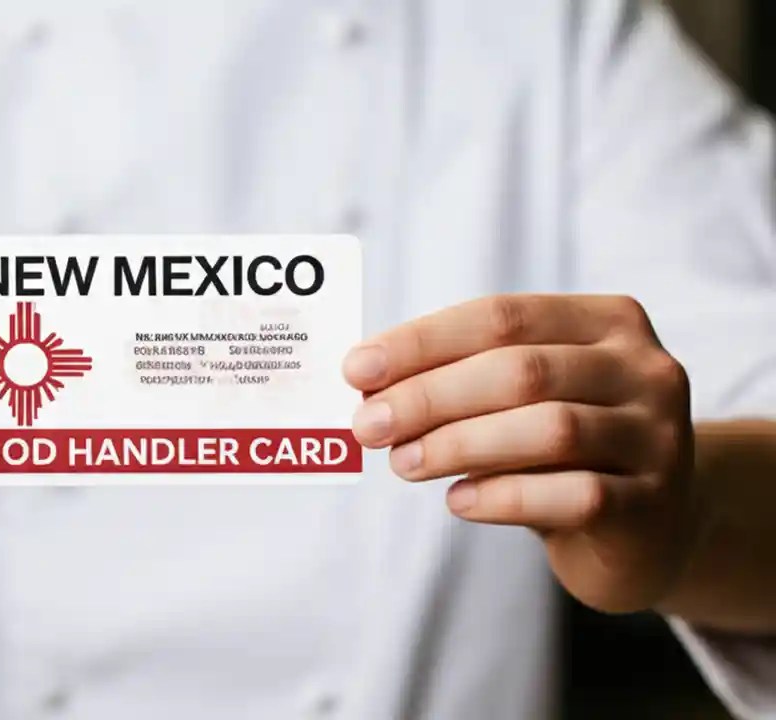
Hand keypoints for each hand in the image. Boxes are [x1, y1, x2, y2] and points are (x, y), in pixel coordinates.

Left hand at [344, 294, 696, 612]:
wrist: (648, 531)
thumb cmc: (563, 453)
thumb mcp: (524, 401)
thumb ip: (464, 380)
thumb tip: (368, 385)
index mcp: (608, 323)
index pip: (502, 316)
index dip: (423, 341)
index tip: (357, 370)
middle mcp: (644, 371)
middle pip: (522, 370)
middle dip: (430, 396)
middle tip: (368, 425)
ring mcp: (658, 438)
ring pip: (549, 429)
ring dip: (458, 444)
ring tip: (403, 463)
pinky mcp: (651, 506)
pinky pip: (572, 495)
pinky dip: (503, 496)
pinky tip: (458, 501)